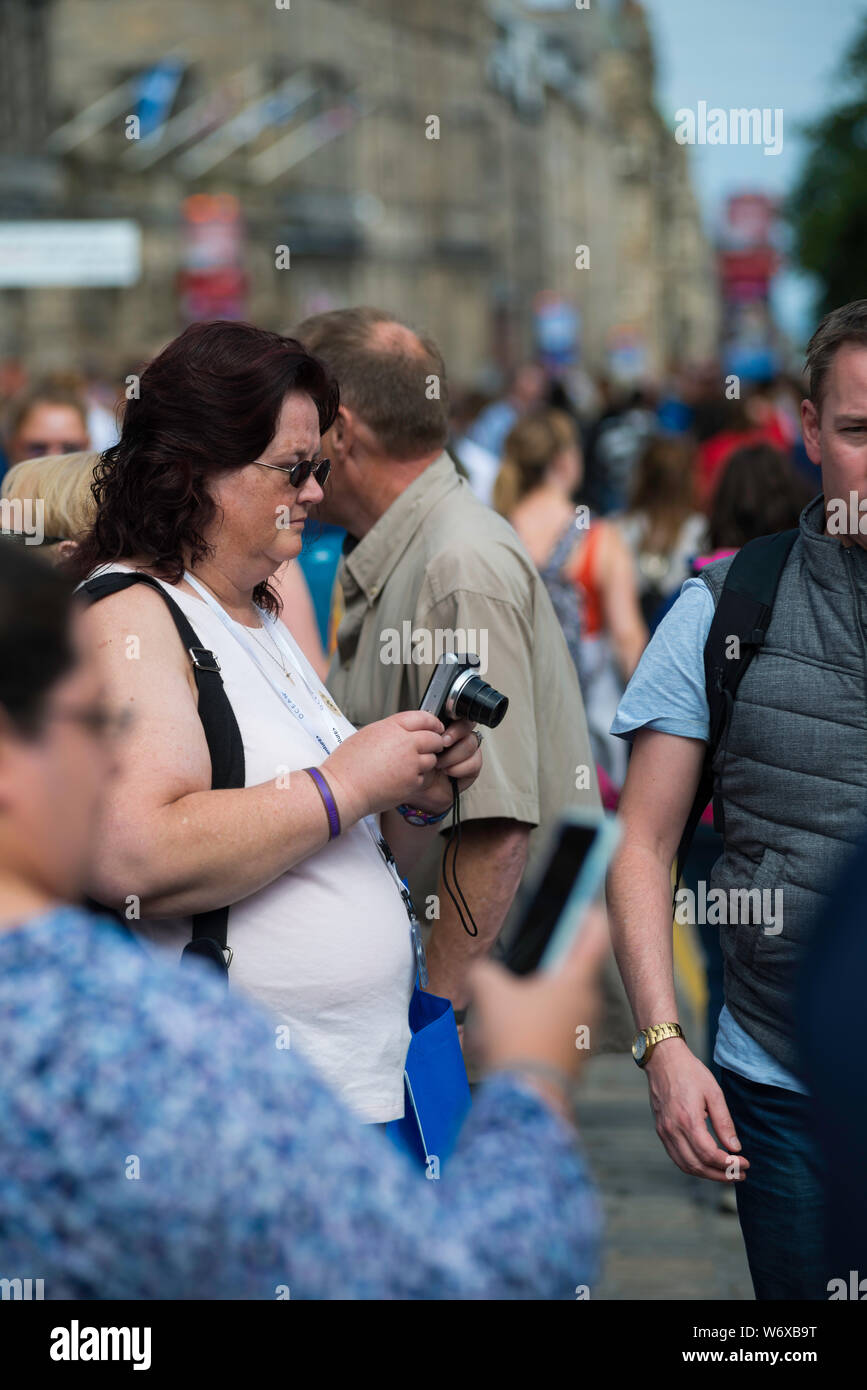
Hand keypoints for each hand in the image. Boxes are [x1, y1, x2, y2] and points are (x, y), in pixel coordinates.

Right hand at [321, 710, 444, 823]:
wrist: (343, 789)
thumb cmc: (347, 764)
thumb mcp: (367, 734)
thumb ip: (390, 731)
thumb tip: (405, 732)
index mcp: (393, 727)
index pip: (424, 718)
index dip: (433, 723)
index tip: (435, 727)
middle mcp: (405, 743)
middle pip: (434, 739)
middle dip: (435, 742)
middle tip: (432, 746)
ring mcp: (411, 764)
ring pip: (431, 759)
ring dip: (425, 761)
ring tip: (409, 766)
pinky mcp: (412, 783)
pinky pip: (423, 777)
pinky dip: (417, 778)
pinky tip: (402, 778)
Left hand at [410, 718, 482, 815]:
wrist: (414, 791)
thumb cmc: (412, 767)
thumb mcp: (411, 743)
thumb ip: (421, 727)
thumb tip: (430, 716)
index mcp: (442, 728)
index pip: (457, 713)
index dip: (456, 715)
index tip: (444, 724)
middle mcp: (456, 738)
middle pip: (468, 725)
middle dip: (455, 733)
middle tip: (442, 742)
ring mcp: (465, 753)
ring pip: (471, 743)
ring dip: (453, 755)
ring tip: (439, 763)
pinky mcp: (471, 768)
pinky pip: (475, 762)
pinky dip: (460, 768)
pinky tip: (448, 772)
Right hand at [463, 905, 609, 1107]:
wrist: (528, 1096)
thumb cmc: (516, 1039)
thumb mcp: (489, 993)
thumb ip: (483, 972)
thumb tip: (480, 973)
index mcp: (577, 977)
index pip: (595, 932)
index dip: (589, 912)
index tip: (582, 904)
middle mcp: (589, 1000)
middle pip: (576, 968)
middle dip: (552, 964)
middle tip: (531, 962)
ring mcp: (586, 1029)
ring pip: (565, 1000)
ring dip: (543, 997)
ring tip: (511, 1005)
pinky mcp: (577, 1053)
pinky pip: (560, 1026)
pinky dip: (540, 1023)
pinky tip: (513, 1033)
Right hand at [645, 1041, 749, 1183]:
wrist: (663, 1059)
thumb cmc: (689, 1072)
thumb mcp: (714, 1093)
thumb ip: (724, 1122)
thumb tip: (735, 1147)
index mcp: (688, 1119)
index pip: (710, 1155)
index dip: (729, 1164)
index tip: (745, 1164)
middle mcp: (672, 1129)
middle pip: (697, 1166)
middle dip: (721, 1175)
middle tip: (739, 1174)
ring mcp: (664, 1131)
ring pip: (685, 1166)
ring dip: (707, 1174)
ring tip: (726, 1174)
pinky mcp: (661, 1130)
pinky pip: (676, 1157)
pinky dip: (693, 1166)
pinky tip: (707, 1164)